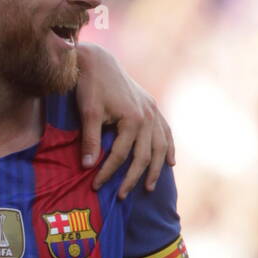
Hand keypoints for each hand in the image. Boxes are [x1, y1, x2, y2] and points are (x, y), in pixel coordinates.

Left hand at [74, 44, 174, 197]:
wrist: (98, 60)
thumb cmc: (91, 86)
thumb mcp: (88, 113)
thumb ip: (90, 140)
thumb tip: (87, 166)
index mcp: (133, 119)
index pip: (121, 155)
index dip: (108, 172)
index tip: (95, 185)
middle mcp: (148, 117)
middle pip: (144, 156)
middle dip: (132, 178)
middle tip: (121, 197)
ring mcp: (153, 112)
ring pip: (159, 147)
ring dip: (155, 169)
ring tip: (147, 188)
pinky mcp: (152, 107)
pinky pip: (165, 132)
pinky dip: (168, 148)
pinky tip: (170, 163)